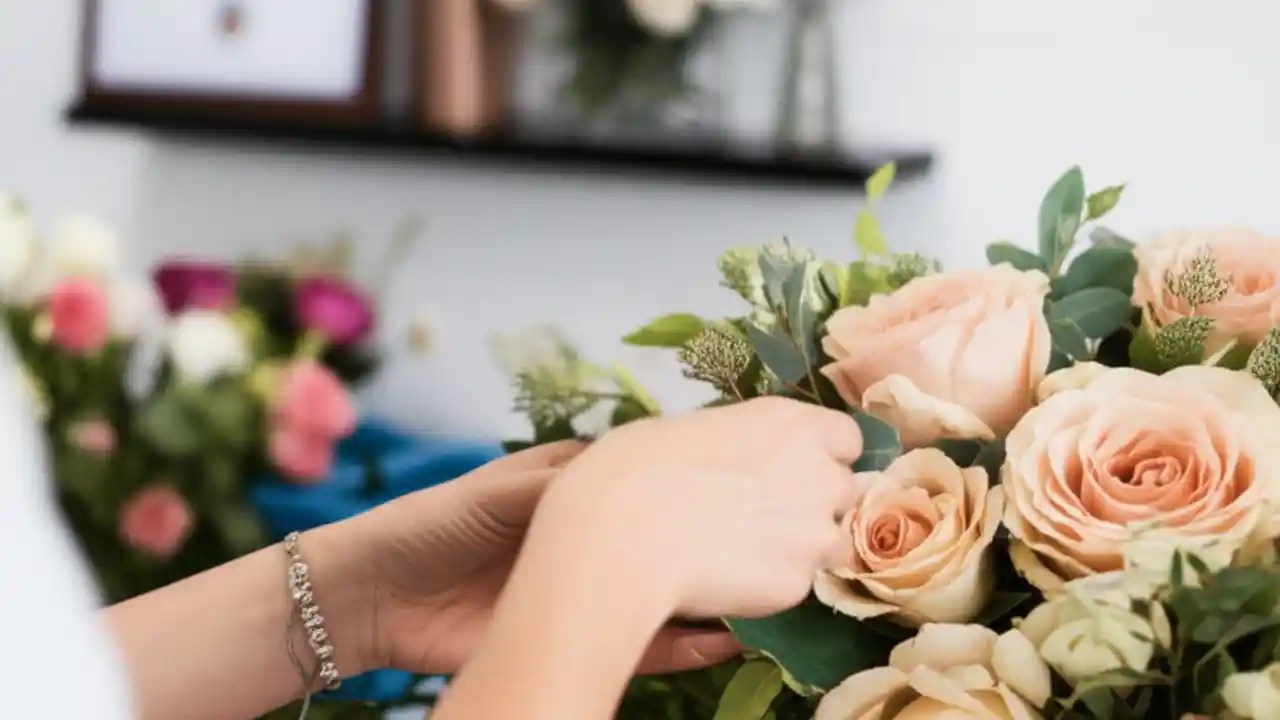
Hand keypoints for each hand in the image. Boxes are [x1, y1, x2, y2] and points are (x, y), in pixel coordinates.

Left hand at [332, 441, 741, 675]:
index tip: (741, 478)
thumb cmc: (433, 523)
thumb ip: (562, 488)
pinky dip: (682, 649)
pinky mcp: (574, 639)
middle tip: (764, 540)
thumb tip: (631, 473)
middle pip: (663, 540)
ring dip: (706, 598)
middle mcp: (591, 539)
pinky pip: (641, 647)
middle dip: (709, 542)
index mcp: (575, 487)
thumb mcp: (498, 492)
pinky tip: (722, 643)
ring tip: (762, 598)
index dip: (689, 480)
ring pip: (659, 594)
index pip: (646, 480)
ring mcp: (586, 592)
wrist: (374, 597)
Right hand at [530, 397, 861, 620]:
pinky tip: (725, 579)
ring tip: (741, 552)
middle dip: (811, 502)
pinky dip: (769, 584)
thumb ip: (736, 443)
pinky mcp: (797, 586)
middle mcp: (819, 474)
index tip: (792, 466)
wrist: (622, 536)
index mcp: (793, 423)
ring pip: (827, 543)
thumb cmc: (636, 467)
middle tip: (759, 514)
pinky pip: (794, 585)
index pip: (847, 438)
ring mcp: (814, 534)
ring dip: (798, 546)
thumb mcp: (690, 430)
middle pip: (842, 491)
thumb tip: (732, 459)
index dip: (822, 454)